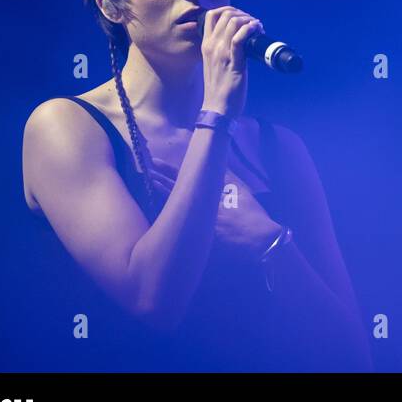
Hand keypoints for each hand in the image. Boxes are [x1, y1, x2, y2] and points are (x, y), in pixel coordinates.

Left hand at [146, 161, 281, 256]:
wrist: (258, 240)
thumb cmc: (251, 213)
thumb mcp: (240, 189)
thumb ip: (226, 175)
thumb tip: (215, 162)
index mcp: (208, 192)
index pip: (183, 177)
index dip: (167, 169)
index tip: (155, 161)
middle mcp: (197, 206)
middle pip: (172, 190)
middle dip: (157, 180)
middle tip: (143, 170)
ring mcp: (193, 223)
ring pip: (170, 207)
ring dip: (157, 194)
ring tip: (145, 184)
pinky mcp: (193, 240)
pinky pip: (173, 228)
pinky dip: (162, 220)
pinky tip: (151, 215)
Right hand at [199, 6, 263, 119]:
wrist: (217, 108)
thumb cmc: (220, 87)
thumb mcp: (215, 63)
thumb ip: (222, 50)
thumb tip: (239, 39)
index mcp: (206, 45)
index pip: (211, 15)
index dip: (229, 10)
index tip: (242, 18)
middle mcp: (211, 46)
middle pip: (225, 15)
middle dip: (243, 14)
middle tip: (254, 23)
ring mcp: (221, 53)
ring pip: (233, 22)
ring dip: (250, 20)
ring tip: (258, 28)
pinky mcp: (233, 61)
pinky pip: (240, 37)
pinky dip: (250, 29)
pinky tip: (257, 30)